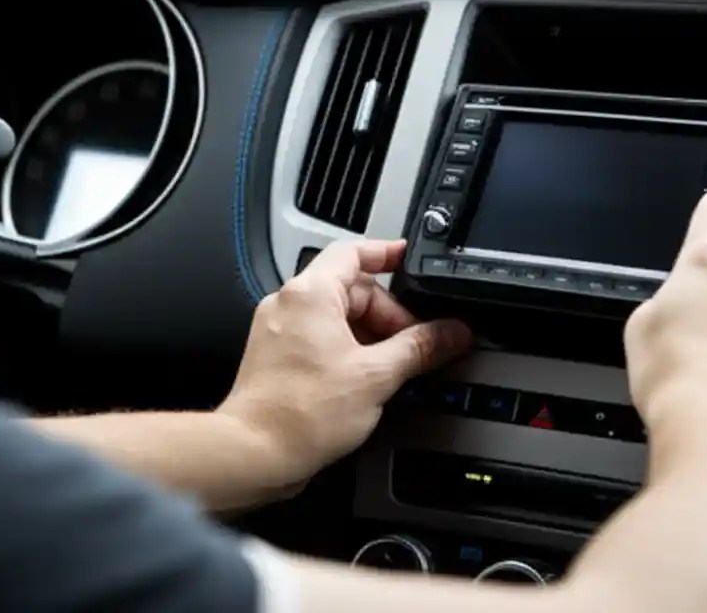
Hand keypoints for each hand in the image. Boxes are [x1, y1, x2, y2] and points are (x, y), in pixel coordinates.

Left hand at [220, 239, 471, 485]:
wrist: (254, 454)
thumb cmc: (299, 415)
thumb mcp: (376, 377)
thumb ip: (420, 348)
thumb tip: (451, 334)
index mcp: (310, 294)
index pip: (354, 252)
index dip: (388, 253)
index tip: (410, 261)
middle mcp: (289, 305)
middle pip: (351, 289)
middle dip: (388, 314)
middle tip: (415, 343)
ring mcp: (279, 331)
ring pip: (337, 317)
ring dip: (370, 336)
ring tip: (391, 368)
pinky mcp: (277, 357)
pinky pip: (320, 339)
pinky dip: (348, 351)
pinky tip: (366, 380)